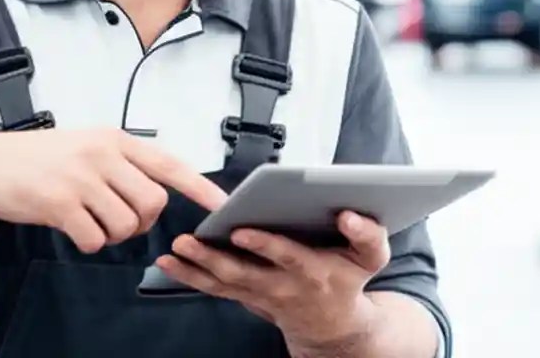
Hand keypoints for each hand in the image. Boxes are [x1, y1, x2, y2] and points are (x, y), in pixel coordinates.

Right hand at [0, 127, 227, 252]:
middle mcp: (102, 155)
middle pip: (153, 203)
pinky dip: (89, 242)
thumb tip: (153, 194)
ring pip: (127, 224)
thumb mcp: (85, 144)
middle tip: (120, 220)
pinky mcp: (60, 204)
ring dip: (114, 234)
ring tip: (91, 222)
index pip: (169, 163)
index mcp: (113, 139)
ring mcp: (81, 179)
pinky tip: (72, 228)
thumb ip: (120, 162)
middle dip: (143, 222)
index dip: (200, 187)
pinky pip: (96, 239)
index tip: (222, 204)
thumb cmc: (36, 158)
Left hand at [156, 210, 388, 350]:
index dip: (264, 245)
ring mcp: (261, 294)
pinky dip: (189, 276)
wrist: (334, 325)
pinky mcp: (246, 296)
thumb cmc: (347, 281)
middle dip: (214, 257)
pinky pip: (213, 289)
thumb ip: (368, 235)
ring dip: (195, 266)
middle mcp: (283, 285)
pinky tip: (168, 262)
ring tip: (175, 249)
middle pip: (244, 272)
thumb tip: (349, 213)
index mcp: (312, 271)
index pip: (287, 257)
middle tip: (190, 241)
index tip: (241, 230)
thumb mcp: (371, 259)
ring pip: (223, 282)